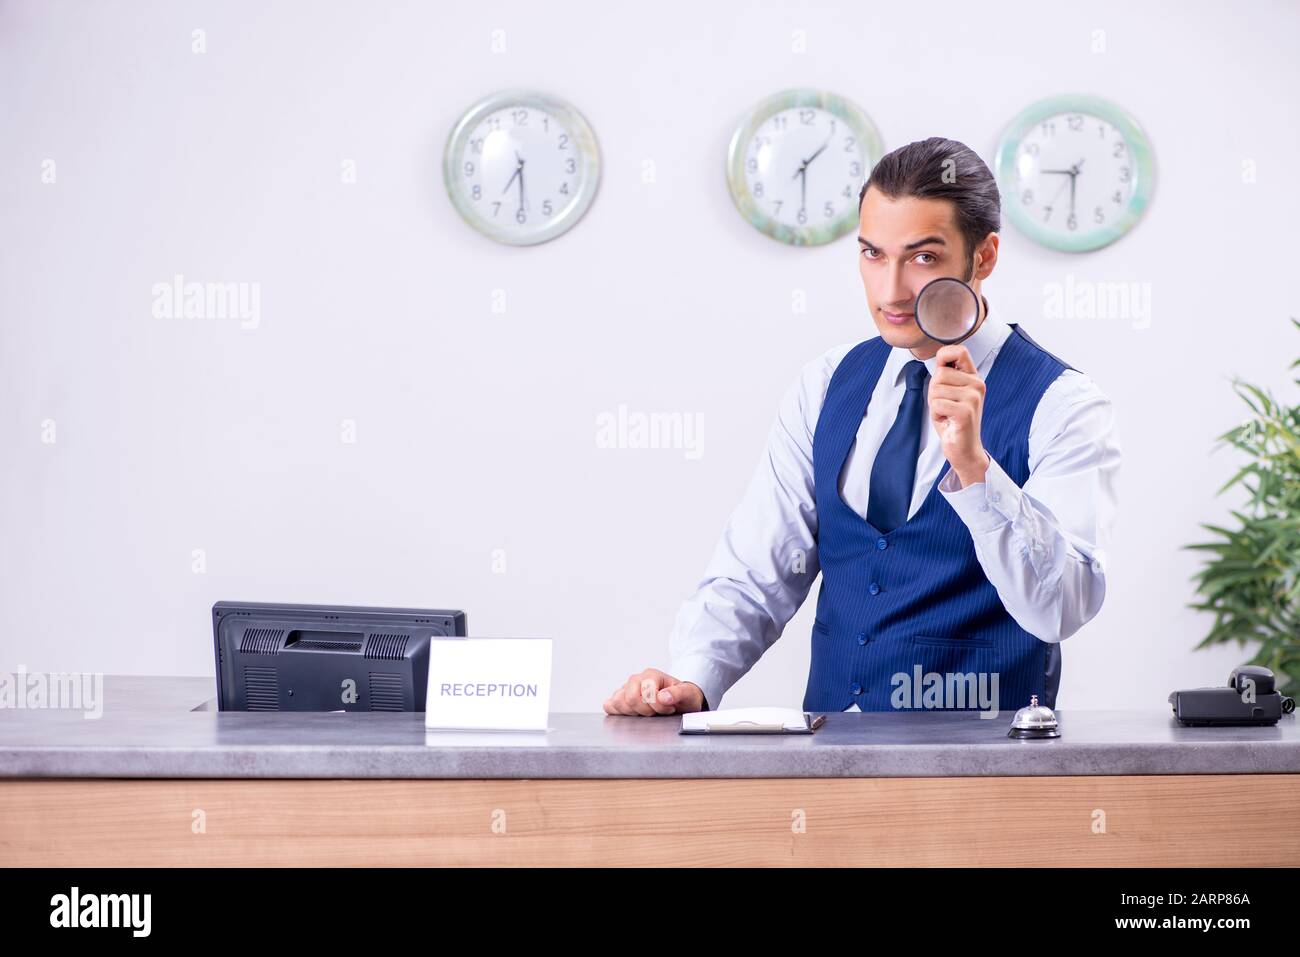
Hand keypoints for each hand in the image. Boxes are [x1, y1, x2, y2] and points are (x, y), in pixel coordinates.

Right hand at [602, 668, 704, 715]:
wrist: (680, 700)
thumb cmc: (683, 696)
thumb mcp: (688, 693)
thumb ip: (678, 693)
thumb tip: (663, 697)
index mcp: (651, 675)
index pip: (646, 694)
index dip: (658, 706)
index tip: (669, 709)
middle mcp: (636, 680)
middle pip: (630, 699)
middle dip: (645, 711)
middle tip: (657, 712)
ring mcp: (626, 689)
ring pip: (617, 702)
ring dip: (633, 713)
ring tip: (647, 712)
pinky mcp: (620, 699)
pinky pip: (609, 706)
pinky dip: (618, 712)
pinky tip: (633, 714)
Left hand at [928, 344, 989, 486]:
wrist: (964, 450)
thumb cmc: (953, 421)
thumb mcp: (949, 394)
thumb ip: (946, 376)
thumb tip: (939, 359)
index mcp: (974, 378)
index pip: (959, 350)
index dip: (943, 356)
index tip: (941, 370)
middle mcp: (977, 385)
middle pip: (939, 374)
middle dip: (933, 392)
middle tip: (944, 407)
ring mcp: (973, 398)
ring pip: (935, 390)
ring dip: (934, 405)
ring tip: (947, 415)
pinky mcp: (966, 412)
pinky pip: (937, 404)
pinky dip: (936, 414)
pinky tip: (947, 421)